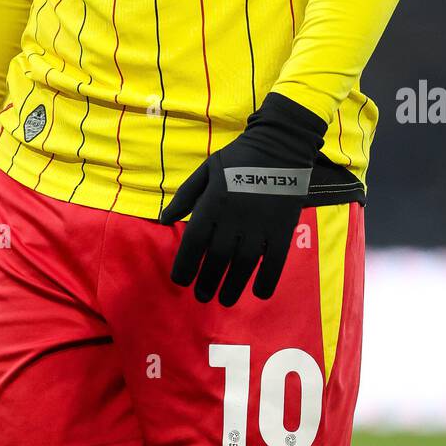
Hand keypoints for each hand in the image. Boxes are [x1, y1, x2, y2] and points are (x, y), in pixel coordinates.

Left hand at [159, 93, 325, 306]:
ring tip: (224, 300)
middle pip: (217, 259)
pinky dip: (266, 280)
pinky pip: (274, 261)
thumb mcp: (205, 171)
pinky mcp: (282, 229)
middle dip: (207, 282)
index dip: (185, 265)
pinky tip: (258, 293)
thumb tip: (163, 220)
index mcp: (213, 203)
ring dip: (232, 286)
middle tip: (202, 297)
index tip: (180, 281)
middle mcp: (234, 218)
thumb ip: (184, 197)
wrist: (280, 145)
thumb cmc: (238, 158)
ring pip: (243, 265)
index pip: (194, 242)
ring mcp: (260, 225)